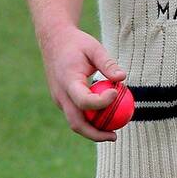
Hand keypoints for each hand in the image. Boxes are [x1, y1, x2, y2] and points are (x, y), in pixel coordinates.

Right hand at [38, 27, 128, 142]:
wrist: (53, 41)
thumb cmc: (77, 43)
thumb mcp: (94, 48)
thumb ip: (107, 63)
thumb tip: (122, 78)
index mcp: (68, 81)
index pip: (84, 101)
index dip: (101, 103)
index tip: (116, 93)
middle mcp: (61, 95)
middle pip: (76, 123)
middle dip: (95, 134)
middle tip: (114, 136)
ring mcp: (59, 100)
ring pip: (75, 122)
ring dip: (93, 130)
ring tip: (112, 134)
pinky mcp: (62, 101)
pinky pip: (76, 115)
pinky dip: (89, 120)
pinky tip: (106, 119)